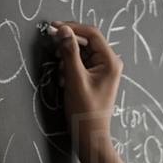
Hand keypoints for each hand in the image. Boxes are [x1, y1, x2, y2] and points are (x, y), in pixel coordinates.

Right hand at [53, 21, 122, 162]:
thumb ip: (69, 53)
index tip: (52, 28)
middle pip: (86, 41)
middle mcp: (110, 63)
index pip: (91, 33)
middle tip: (52, 49)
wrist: (90, 135)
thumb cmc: (85, 110)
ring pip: (81, 53)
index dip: (72, 27)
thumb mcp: (74, 79)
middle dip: (68, 45)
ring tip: (61, 74)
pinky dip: (70, 68)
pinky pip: (81, 64)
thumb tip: (63, 30)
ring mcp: (103, 70)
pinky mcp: (95, 77)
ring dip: (67, 58)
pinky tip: (64, 80)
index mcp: (110, 61)